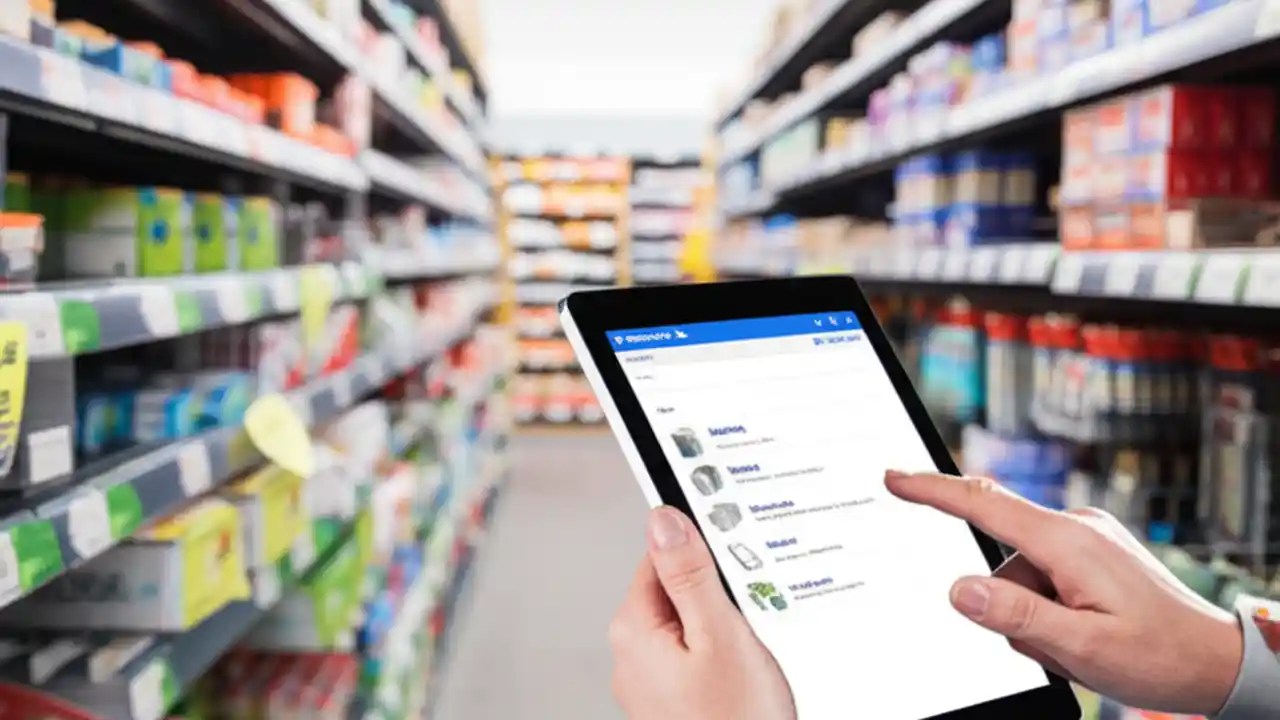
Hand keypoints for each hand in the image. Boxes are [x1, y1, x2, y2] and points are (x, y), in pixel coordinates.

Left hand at [609, 507, 795, 719]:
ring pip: (688, 627)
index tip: (731, 563)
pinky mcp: (668, 702)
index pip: (659, 557)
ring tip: (747, 657)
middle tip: (748, 619)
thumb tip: (664, 520)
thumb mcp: (720, 635)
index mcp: (633, 629)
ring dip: (720, 630)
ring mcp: (647, 683)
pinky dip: (719, 659)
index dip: (701, 555)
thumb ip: (690, 574)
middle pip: (675, 591)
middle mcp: (630, 655)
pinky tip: (743, 678)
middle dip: (716, 597)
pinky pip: (692, 659)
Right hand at [886, 471, 1244, 715]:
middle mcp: (1076, 527)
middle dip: (1012, 607)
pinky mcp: (1093, 551)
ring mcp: (1086, 537)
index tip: (894, 477)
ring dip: (1035, 614)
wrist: (1216, 660)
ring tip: (1081, 644)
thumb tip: (958, 589)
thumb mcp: (1080, 647)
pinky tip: (1086, 631)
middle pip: (1002, 559)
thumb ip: (1015, 615)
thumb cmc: (1157, 656)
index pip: (984, 504)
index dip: (932, 490)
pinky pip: (1045, 576)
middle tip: (1058, 644)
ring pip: (1022, 575)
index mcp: (1068, 541)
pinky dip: (1051, 608)